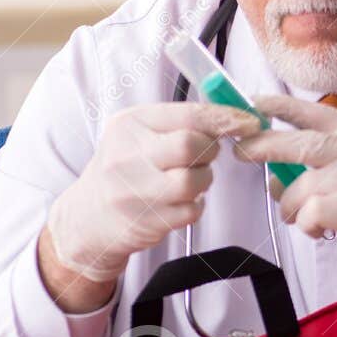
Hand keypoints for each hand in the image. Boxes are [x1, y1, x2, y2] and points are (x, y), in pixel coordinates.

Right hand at [43, 101, 260, 289]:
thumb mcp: (139, 133)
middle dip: (209, 151)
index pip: (188, 114)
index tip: (248, 122)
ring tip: (189, 178)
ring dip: (203, 179)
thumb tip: (234, 117)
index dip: (225, 118)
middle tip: (204, 155)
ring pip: (194, 180)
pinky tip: (179, 201)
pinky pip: (192, 210)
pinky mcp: (146, 222)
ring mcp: (134, 191)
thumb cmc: (124, 168)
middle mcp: (126, 155)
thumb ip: (180, 122)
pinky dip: (194, 205)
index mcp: (129, 124)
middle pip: (190, 146)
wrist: (89, 217)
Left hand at [236, 95, 336, 336]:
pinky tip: (321, 232)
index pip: (322, 113)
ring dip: (291, 204)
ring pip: (303, 183)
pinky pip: (312, 211)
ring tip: (298, 217)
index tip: (255, 103)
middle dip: (265, 144)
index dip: (284, 106)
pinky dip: (307, 224)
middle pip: (304, 140)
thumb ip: (336, 165)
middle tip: (241, 150)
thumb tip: (279, 167)